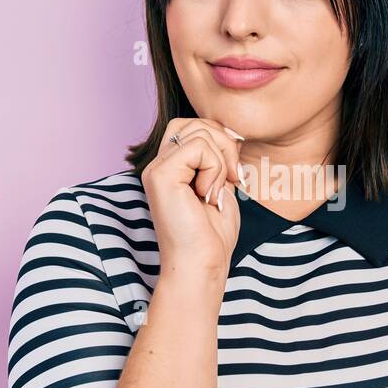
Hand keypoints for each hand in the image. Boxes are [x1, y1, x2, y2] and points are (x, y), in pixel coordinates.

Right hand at [142, 117, 245, 279]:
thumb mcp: (220, 186)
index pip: (193, 127)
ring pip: (200, 132)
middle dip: (223, 143)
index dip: (219, 140)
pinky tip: (207, 195)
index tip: (231, 173)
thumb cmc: (212, 235)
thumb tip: (231, 133)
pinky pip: (199, 148)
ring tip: (215, 192)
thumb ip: (219, 158)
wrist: (201, 264)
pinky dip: (215, 170)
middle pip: (193, 123)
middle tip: (230, 178)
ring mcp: (156, 169)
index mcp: (170, 168)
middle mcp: (158, 165)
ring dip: (221, 162)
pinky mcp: (161, 175)